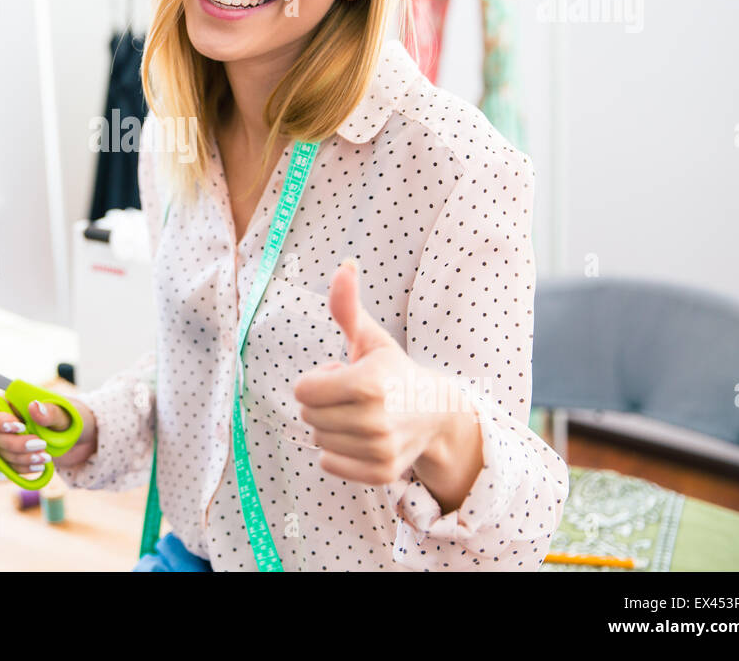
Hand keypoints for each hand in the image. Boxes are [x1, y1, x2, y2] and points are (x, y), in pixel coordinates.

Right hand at [0, 396, 96, 474]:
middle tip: (41, 443)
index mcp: (15, 403)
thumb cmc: (75, 418)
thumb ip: (50, 411)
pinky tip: (42, 465)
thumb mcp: (67, 413)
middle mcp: (8, 422)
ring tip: (46, 456)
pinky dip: (25, 468)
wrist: (85, 439)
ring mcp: (11, 441)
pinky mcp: (18, 457)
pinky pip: (11, 467)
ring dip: (22, 458)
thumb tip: (34, 406)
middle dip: (16, 443)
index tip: (20, 426)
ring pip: (2, 453)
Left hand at [293, 258, 458, 485]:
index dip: (318, 380)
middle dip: (324, 402)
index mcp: (367, 383)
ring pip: (318, 439)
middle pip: (308, 416)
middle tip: (353, 396)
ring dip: (331, 426)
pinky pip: (328, 463)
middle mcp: (374, 420)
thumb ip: (348, 306)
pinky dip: (337, 452)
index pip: (302, 391)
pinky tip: (361, 437)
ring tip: (360, 414)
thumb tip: (344, 265)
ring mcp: (379, 450)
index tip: (342, 374)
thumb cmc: (393, 371)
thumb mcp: (370, 338)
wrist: (436, 413)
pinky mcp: (380, 473)